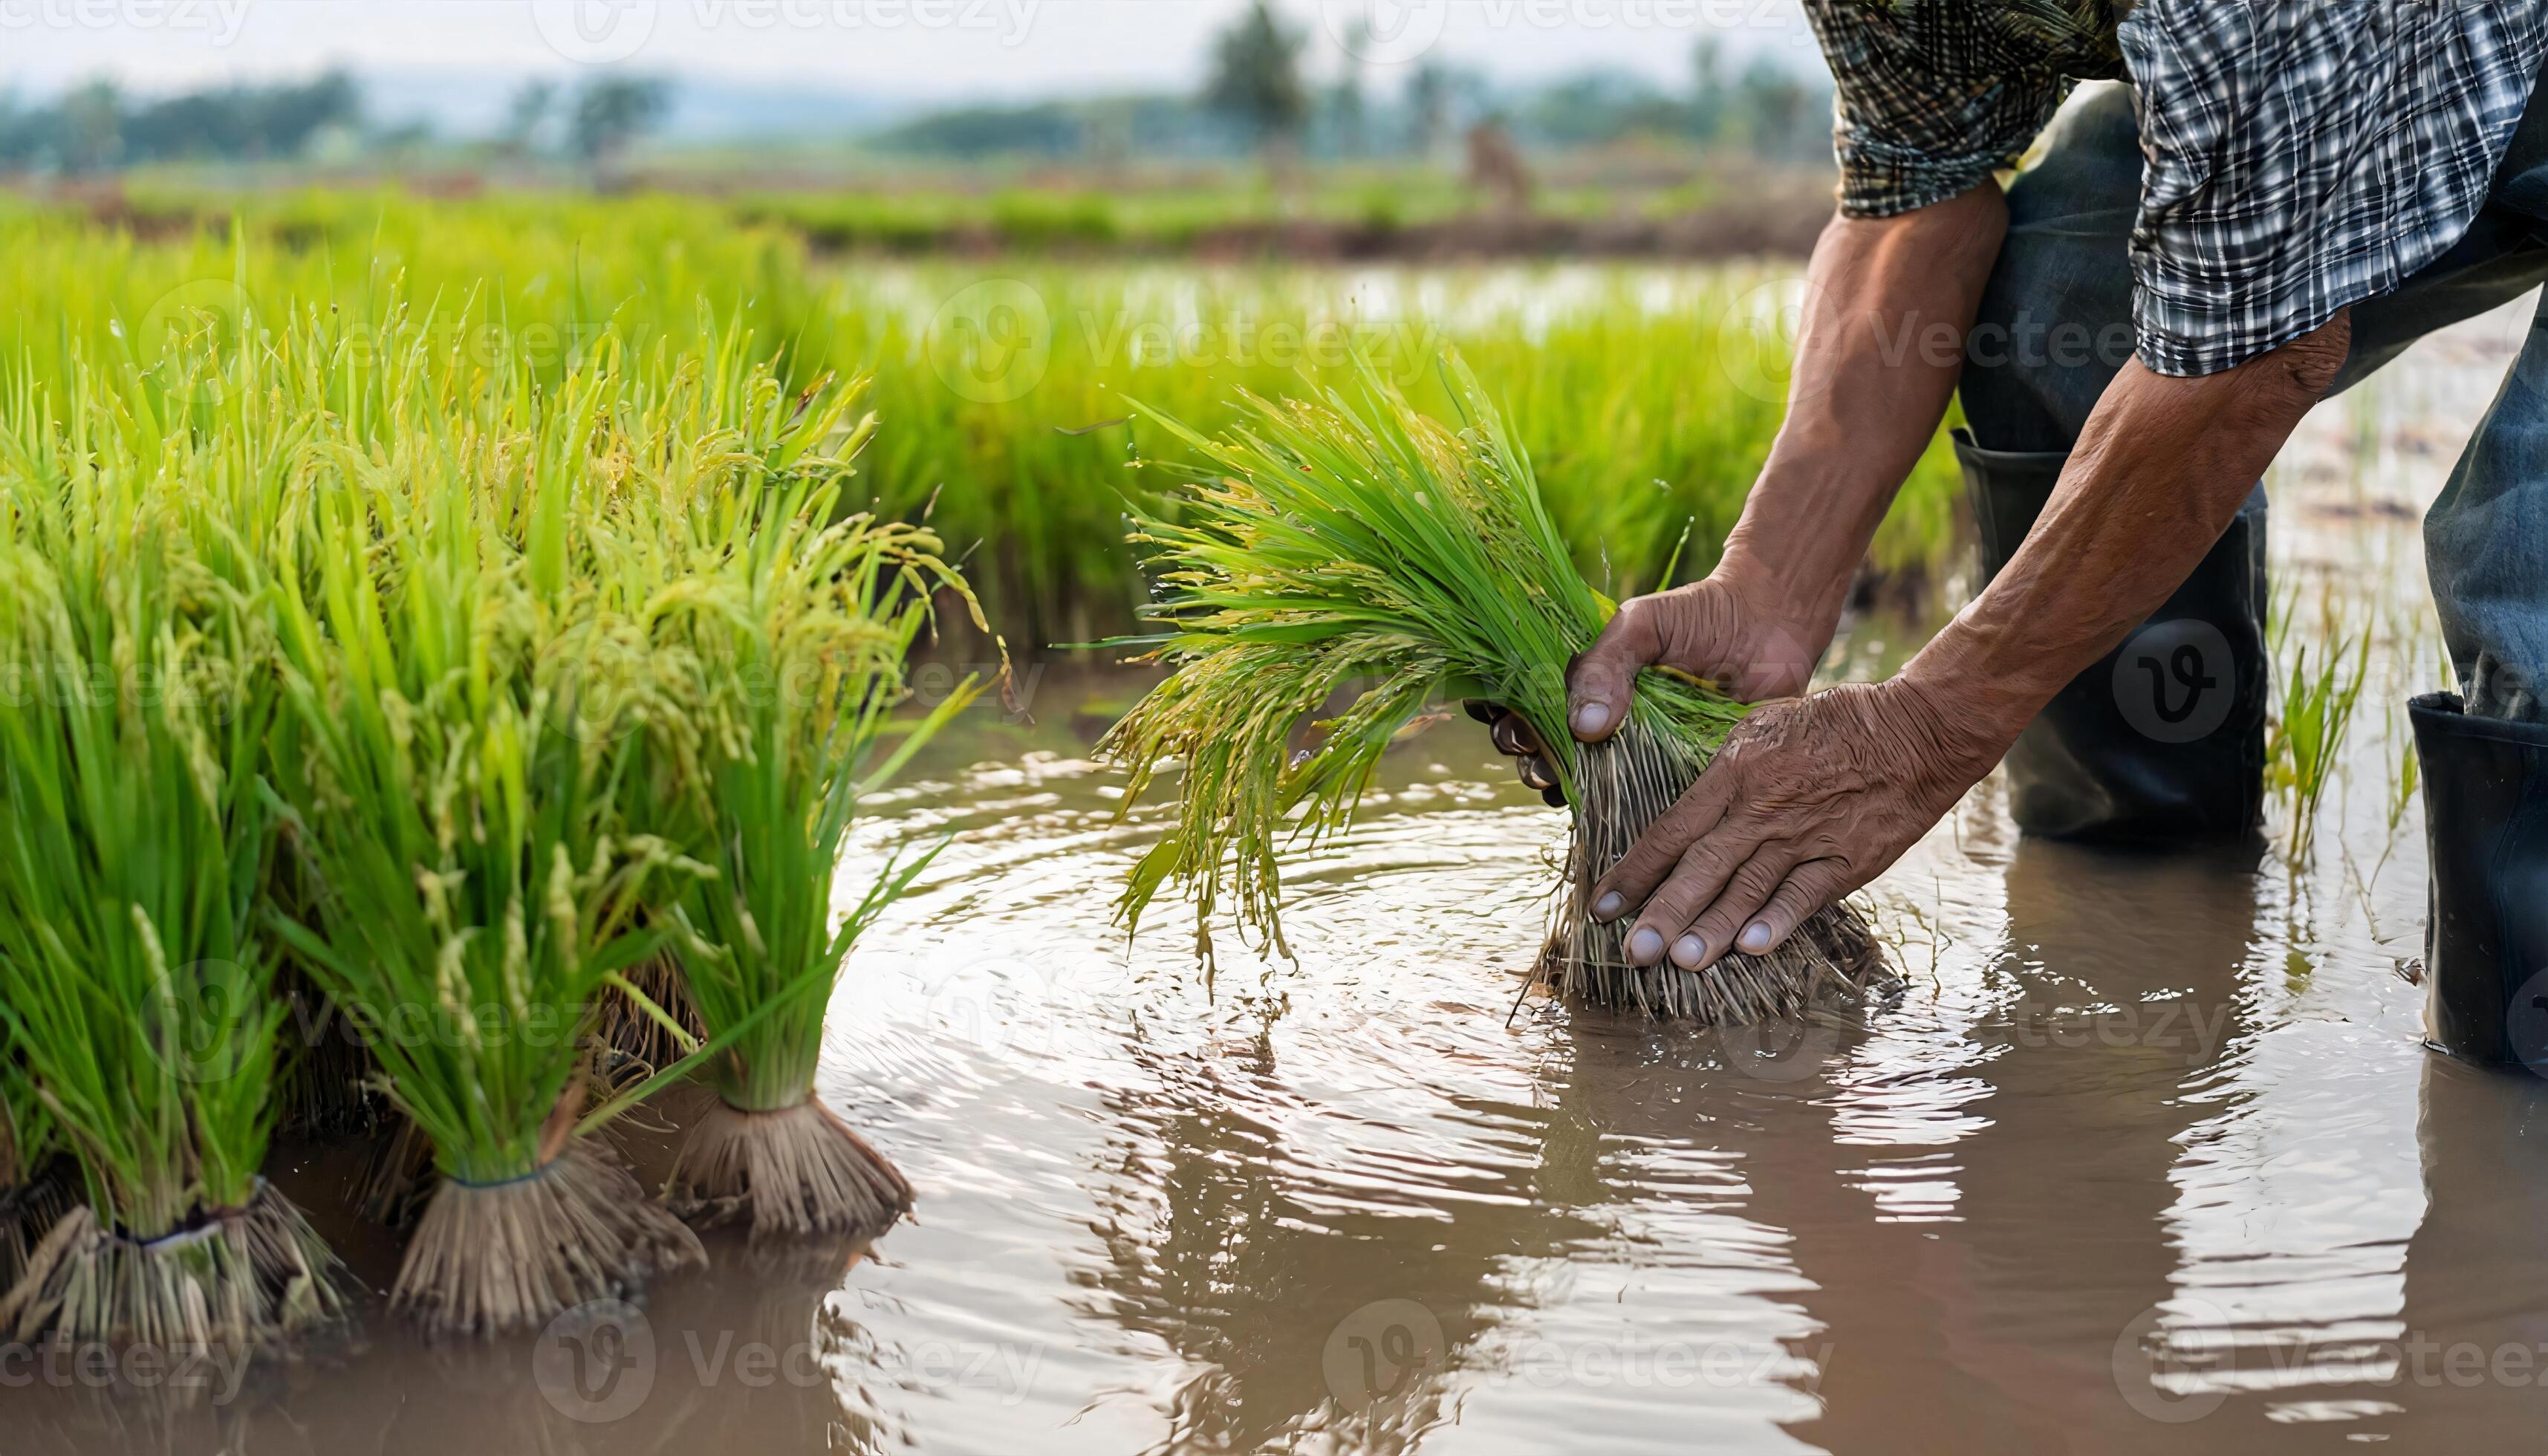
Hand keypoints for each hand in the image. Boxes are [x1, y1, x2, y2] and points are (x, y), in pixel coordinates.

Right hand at [1478, 567, 1844, 799]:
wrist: (1772, 625)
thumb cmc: (1703, 615)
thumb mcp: (1643, 625)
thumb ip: (1606, 664)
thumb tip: (1583, 725)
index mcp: (1587, 681)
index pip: (1527, 707)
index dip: (1510, 723)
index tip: (1514, 732)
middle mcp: (1605, 721)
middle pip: (1546, 754)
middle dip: (1533, 765)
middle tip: (1541, 769)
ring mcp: (1638, 752)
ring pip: (1586, 787)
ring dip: (1566, 797)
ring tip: (1565, 796)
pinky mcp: (1677, 778)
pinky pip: (1641, 807)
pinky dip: (1620, 821)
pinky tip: (1608, 824)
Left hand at [1590, 678, 2001, 969]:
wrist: (1916, 731)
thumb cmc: (1832, 726)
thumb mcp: (1762, 728)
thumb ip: (1722, 774)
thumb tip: (1682, 814)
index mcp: (1735, 772)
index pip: (1671, 830)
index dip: (1634, 871)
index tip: (1602, 906)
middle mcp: (1762, 808)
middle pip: (1702, 866)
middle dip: (1664, 912)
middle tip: (1633, 953)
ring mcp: (1805, 836)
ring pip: (1749, 887)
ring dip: (1713, 926)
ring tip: (1683, 961)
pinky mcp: (1845, 859)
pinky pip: (1806, 895)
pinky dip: (1779, 920)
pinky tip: (1752, 948)